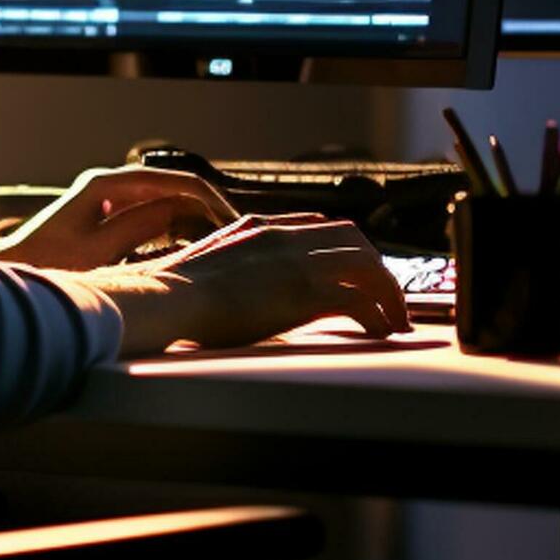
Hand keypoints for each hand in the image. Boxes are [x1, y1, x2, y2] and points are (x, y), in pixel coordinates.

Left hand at [0, 164, 236, 271]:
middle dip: (203, 208)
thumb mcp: (99, 249)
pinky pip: (148, 216)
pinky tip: (182, 247)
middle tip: (231, 235)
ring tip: (214, 242)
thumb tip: (181, 208)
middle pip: (172, 187)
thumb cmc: (48, 264)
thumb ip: (140, 225)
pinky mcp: (105, 218)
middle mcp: (108, 184)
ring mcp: (107, 199)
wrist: (10, 275)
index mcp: (108, 183)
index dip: (208, 199)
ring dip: (189, 218)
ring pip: (163, 201)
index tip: (232, 221)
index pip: (174, 181)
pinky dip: (170, 227)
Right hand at [94, 213, 411, 354]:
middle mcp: (285, 236)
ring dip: (388, 292)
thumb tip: (238, 290)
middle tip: (386, 298)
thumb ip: (233, 266)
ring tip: (394, 320)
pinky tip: (379, 333)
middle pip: (354, 239)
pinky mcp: (305, 292)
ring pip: (367, 264)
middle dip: (376, 268)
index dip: (346, 250)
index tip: (356, 273)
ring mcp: (298, 261)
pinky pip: (359, 299)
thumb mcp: (208, 264)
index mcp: (261, 227)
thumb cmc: (173, 294)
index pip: (321, 226)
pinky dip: (377, 315)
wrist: (165, 298)